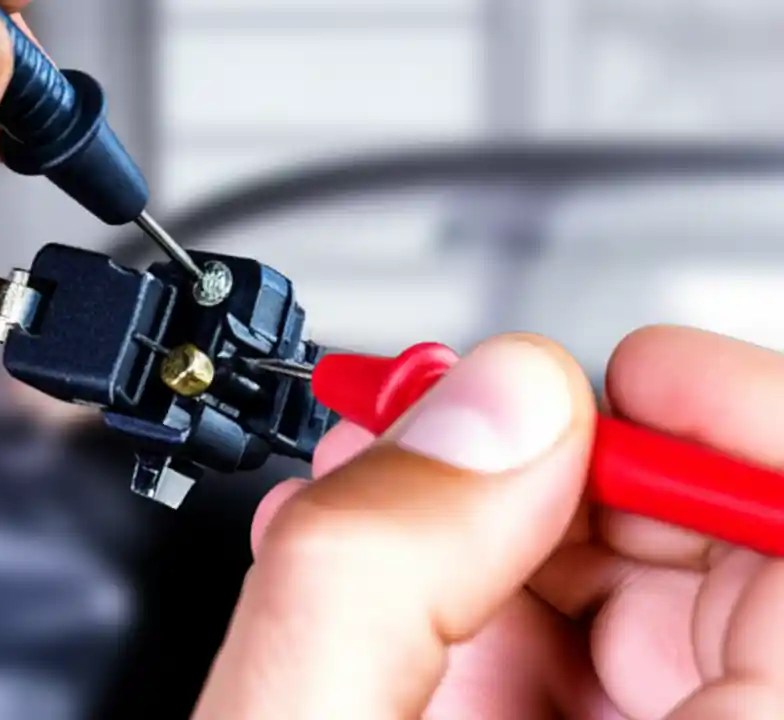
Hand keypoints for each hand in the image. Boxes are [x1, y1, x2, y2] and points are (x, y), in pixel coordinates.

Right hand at [195, 327, 783, 719]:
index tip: (633, 375)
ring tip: (368, 498)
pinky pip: (571, 679)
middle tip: (446, 435)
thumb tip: (478, 406)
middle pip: (723, 578)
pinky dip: (469, 610)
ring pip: (635, 625)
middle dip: (564, 478)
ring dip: (488, 535)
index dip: (738, 429)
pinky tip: (378, 577)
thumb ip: (374, 568)